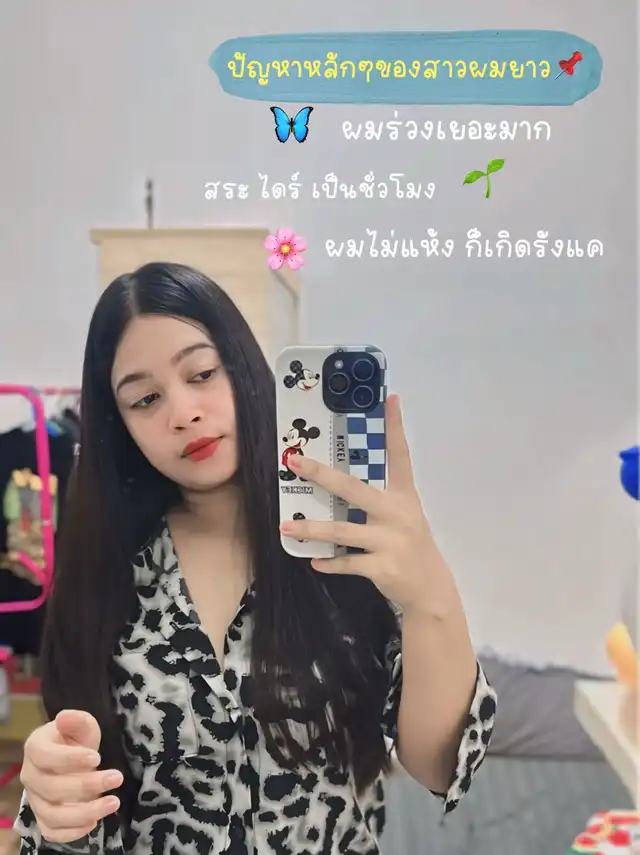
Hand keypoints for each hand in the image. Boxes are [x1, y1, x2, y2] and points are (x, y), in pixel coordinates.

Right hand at [20, 710, 121, 843]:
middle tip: (117, 777)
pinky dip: (72, 832)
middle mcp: (31, 776)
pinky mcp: (44, 819)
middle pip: (51, 788)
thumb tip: (64, 717)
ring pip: (52, 815)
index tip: (97, 757)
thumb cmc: (75, 740)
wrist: (71, 759)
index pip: (45, 756)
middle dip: (86, 786)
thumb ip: (77, 721)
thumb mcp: (82, 725)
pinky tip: (95, 821)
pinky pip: (52, 832)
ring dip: (84, 812)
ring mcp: (35, 800)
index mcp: (35, 748)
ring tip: (114, 802)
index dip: (70, 759)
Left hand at [280, 394, 447, 610]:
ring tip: (286, 527)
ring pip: (342, 530)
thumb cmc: (410, 545)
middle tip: (295, 462)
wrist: (430, 588)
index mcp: (404, 496)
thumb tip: (337, 482)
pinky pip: (348, 562)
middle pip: (354, 489)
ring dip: (311, 529)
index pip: (400, 455)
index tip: (390, 399)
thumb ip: (379, 500)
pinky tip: (315, 561)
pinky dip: (330, 562)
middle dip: (321, 475)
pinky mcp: (382, 566)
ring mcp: (390, 541)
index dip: (395, 427)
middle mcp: (397, 514)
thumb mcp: (404, 516)